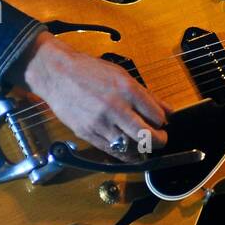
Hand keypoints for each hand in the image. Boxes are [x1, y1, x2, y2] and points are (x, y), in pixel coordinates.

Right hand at [5, 31, 169, 161]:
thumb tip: (168, 110)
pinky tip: (130, 152)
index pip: (156, 115)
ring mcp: (101, 122)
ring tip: (145, 146)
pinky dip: (124, 154)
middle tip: (160, 140)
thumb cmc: (90, 71)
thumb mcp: (121, 75)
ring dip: (142, 149)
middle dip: (159, 141)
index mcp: (127, 89)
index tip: (161, 122)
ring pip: (130, 147)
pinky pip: (111, 151)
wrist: (57, 74)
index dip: (162, 121)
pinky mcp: (87, 133)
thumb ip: (146, 95)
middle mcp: (116, 107)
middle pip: (146, 136)